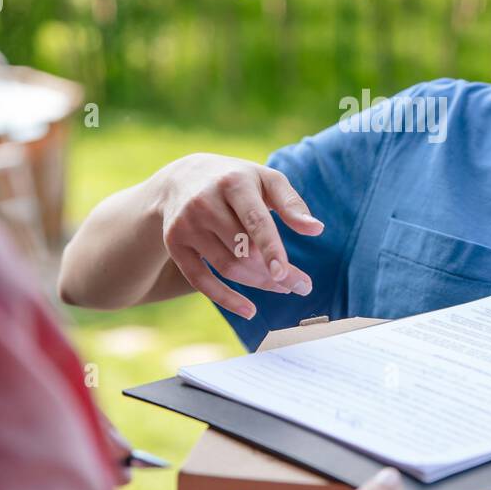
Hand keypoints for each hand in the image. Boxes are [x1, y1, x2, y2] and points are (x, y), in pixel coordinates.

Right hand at [156, 154, 323, 318]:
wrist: (182, 179)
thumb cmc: (238, 181)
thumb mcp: (266, 180)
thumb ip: (292, 203)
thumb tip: (316, 229)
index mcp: (233, 183)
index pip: (255, 220)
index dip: (271, 249)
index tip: (286, 274)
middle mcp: (205, 202)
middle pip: (244, 250)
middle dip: (275, 272)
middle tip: (301, 285)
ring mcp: (186, 224)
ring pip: (227, 267)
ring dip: (258, 283)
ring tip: (281, 286)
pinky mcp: (174, 243)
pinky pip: (200, 280)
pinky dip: (226, 299)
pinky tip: (249, 310)